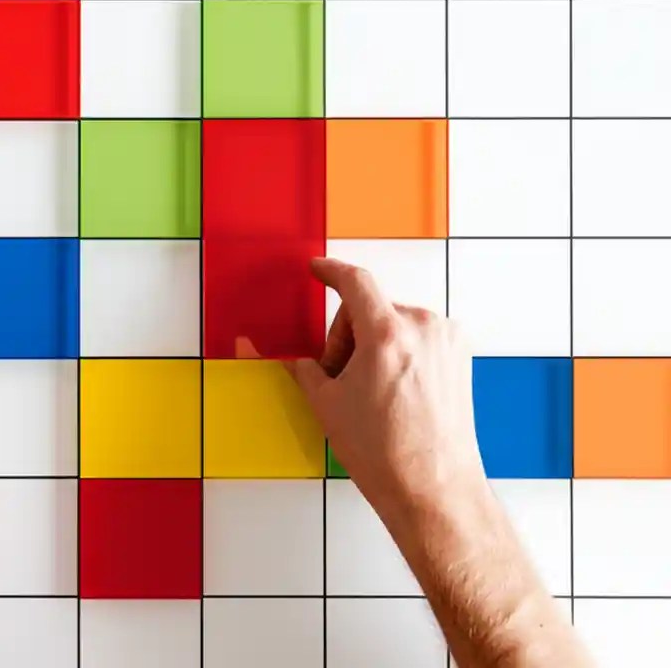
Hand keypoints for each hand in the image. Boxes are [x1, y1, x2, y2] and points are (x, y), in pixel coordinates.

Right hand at [288, 258, 593, 666]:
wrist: (434, 488)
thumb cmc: (384, 452)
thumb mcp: (327, 406)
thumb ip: (307, 370)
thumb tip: (298, 361)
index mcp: (387, 333)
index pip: (355, 282)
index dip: (330, 272)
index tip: (318, 270)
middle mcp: (423, 328)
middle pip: (370, 310)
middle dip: (347, 338)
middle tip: (338, 380)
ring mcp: (447, 342)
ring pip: (394, 326)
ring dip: (373, 347)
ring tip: (367, 394)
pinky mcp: (460, 359)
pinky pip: (417, 341)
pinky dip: (398, 356)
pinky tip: (392, 394)